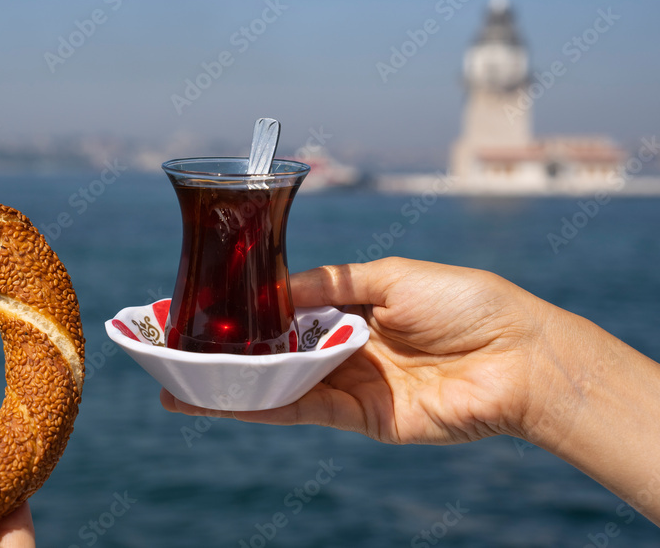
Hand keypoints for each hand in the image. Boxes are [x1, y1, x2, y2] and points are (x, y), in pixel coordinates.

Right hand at [161, 256, 550, 444]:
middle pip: (275, 350)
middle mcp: (347, 347)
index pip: (289, 309)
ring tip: (178, 382)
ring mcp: (351, 384)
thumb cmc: (466, 303)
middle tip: (174, 350)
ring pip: (279, 384)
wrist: (519, 359)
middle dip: (228, 352)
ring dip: (231, 384)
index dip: (248, 310)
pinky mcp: (361, 418)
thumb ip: (332, 281)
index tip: (206, 306)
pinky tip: (220, 402)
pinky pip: (301, 410)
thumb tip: (276, 286)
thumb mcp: (391, 275)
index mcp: (356, 307)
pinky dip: (260, 407)